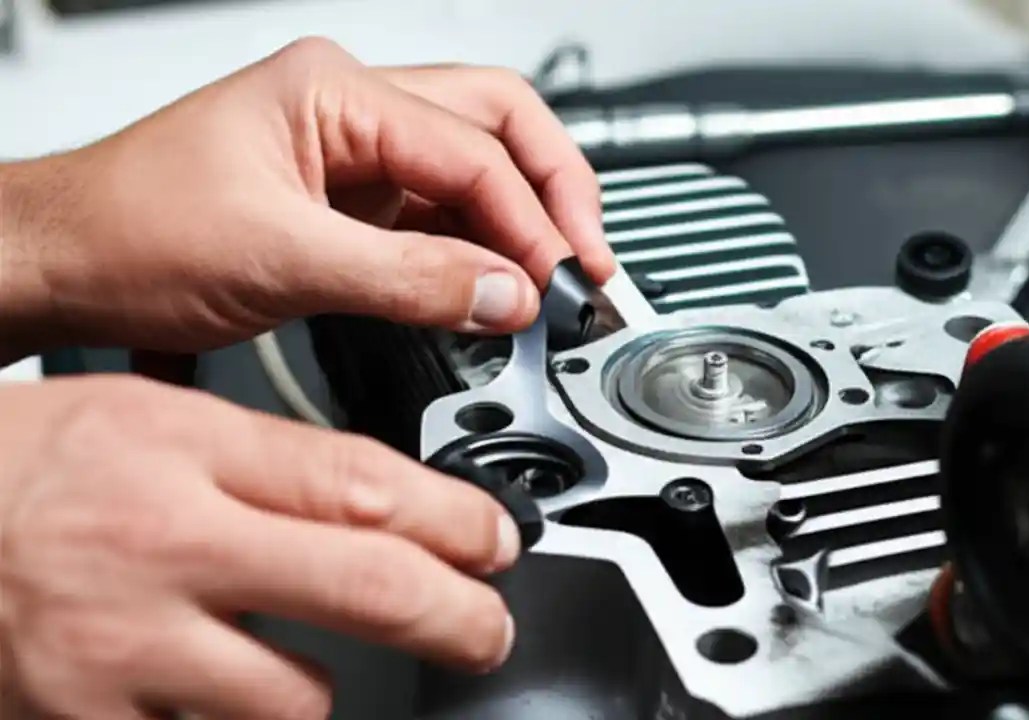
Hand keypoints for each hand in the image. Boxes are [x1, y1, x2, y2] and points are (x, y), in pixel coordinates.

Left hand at [0, 38, 613, 362]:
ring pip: (474, 170)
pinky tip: (499, 289)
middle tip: (590, 260)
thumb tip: (507, 293)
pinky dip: (478, 253)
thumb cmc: (129, 232)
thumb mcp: (282, 260)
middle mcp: (353, 112)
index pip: (472, 147)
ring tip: (557, 281)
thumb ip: (410, 280)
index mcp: (335, 93)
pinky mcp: (348, 205)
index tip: (559, 281)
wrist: (61, 264)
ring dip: (522, 224)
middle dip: (554, 191)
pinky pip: (438, 218)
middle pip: (498, 123)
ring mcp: (353, 157)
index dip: (530, 219)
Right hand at [0, 375, 519, 718]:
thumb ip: (263, 463)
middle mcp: (159, 542)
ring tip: (298, 665)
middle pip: (365, 584)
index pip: (361, 481)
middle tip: (487, 630)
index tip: (496, 540)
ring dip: (320, 690)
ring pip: (296, 698)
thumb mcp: (146, 421)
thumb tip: (384, 508)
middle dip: (457, 618)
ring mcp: (119, 647)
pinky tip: (215, 701)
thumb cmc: (23, 470)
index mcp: (181, 447)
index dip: (456, 519)